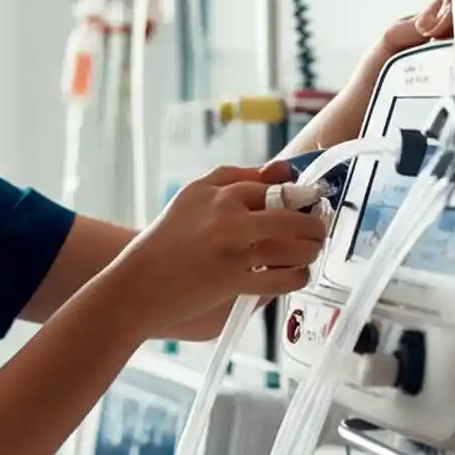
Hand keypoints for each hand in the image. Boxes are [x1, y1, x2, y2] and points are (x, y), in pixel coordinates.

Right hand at [94, 165, 326, 340]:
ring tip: (309, 254)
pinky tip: (294, 276)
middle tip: (317, 231)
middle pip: (292, 211)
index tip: (307, 203)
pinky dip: (297, 277)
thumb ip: (234, 181)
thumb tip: (284, 169)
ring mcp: (231, 246)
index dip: (297, 194)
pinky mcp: (234, 279)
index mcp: (214, 189)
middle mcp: (224, 212)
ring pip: (295, 244)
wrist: (137, 284)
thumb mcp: (192, 200)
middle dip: (313, 223)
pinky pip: (284, 277)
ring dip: (310, 250)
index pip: (272, 183)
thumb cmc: (165, 243)